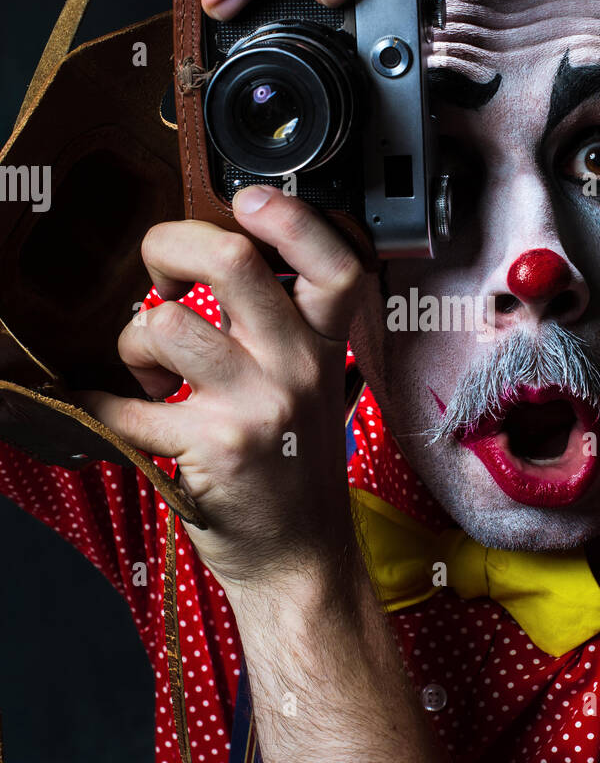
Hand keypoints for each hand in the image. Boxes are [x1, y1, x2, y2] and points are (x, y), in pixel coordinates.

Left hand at [74, 186, 363, 594]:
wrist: (299, 559)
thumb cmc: (296, 469)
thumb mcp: (313, 388)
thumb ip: (283, 329)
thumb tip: (214, 259)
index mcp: (323, 347)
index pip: (335, 262)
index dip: (290, 218)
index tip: (246, 203)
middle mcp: (298, 369)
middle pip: (233, 261)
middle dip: (170, 247)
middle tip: (159, 275)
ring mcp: (255, 409)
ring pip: (166, 324)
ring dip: (135, 339)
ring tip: (148, 368)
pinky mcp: (211, 450)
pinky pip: (125, 406)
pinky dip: (101, 404)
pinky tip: (114, 410)